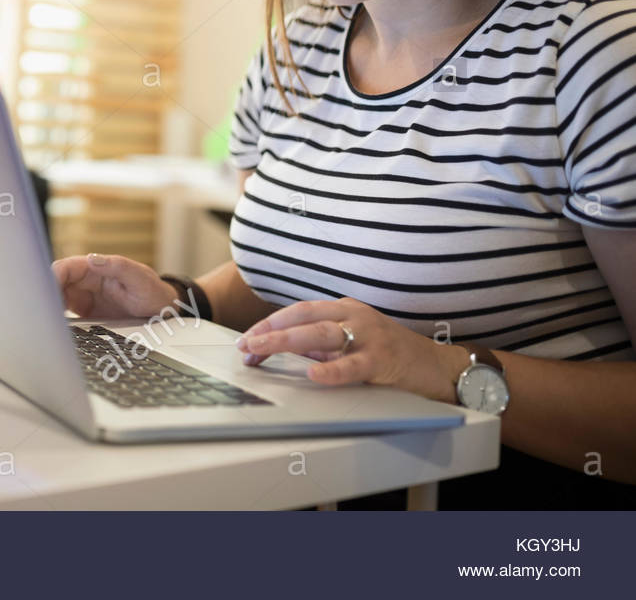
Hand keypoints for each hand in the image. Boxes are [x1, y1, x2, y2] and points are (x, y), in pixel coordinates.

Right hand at [51, 253, 178, 318]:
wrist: (161, 310)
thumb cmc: (152, 291)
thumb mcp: (139, 278)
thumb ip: (117, 267)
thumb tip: (91, 260)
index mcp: (95, 267)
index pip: (64, 268)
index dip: (51, 278)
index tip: (46, 293)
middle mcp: (85, 280)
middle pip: (54, 283)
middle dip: (44, 295)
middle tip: (41, 314)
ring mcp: (82, 295)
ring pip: (55, 298)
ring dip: (48, 308)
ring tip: (45, 324)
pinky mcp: (83, 311)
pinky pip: (63, 312)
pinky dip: (56, 318)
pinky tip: (54, 328)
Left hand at [233, 297, 467, 402]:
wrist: (438, 366)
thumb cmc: (391, 354)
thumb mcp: (351, 342)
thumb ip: (321, 345)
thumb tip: (282, 351)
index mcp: (343, 309)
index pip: (298, 311)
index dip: (269, 323)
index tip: (246, 339)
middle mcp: (354, 316)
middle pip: (303, 318)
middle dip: (269, 331)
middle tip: (245, 345)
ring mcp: (369, 336)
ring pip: (321, 334)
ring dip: (285, 341)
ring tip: (261, 350)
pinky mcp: (384, 359)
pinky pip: (353, 365)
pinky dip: (331, 369)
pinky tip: (313, 374)